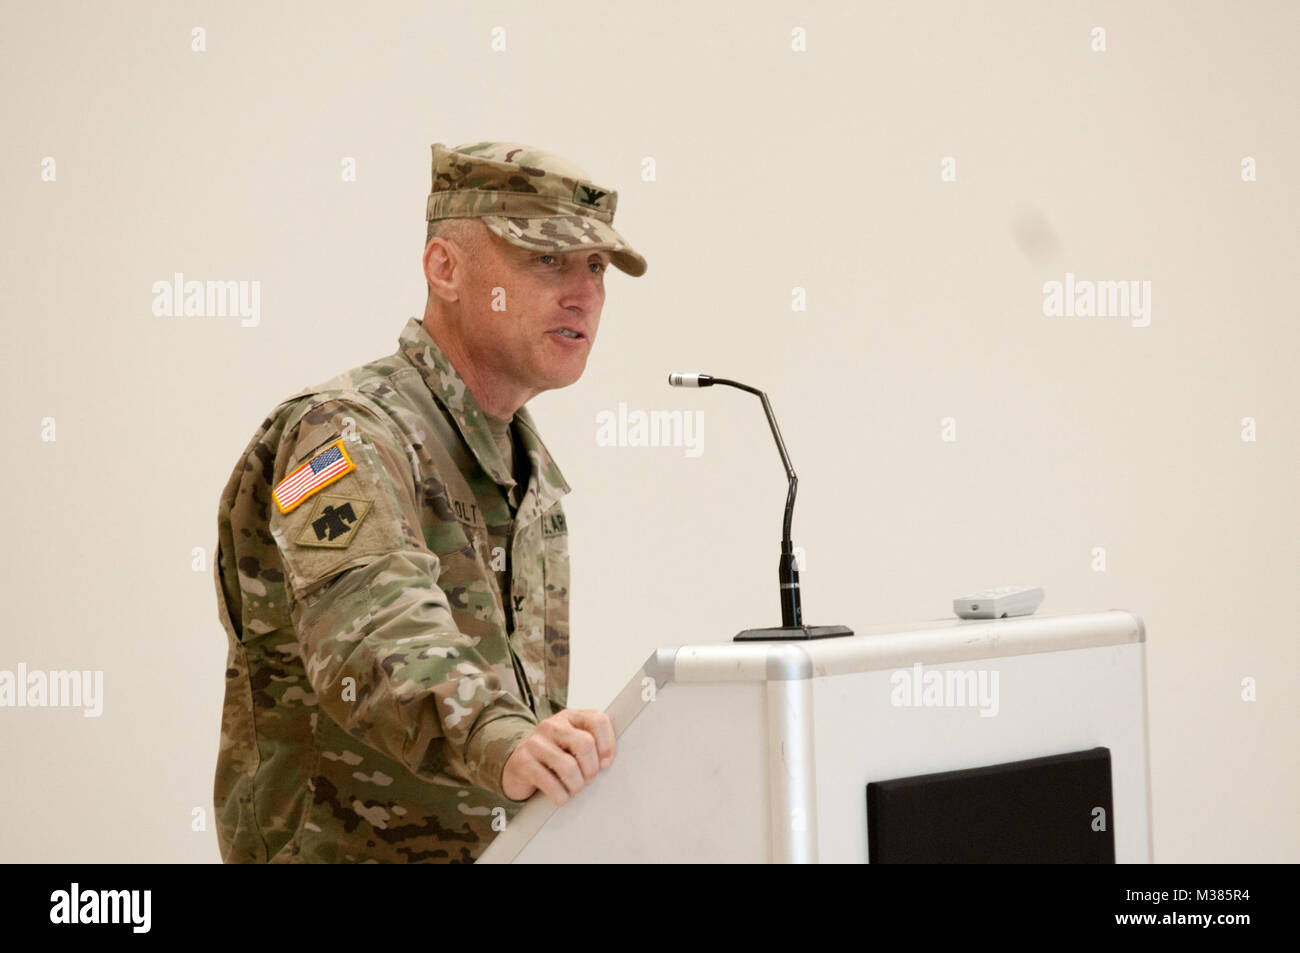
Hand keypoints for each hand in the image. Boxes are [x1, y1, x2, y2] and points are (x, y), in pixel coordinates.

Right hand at [501, 709, 615, 804]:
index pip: (597, 719)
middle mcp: (551, 725)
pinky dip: (561, 796)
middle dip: (591, 768)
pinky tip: (561, 797)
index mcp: (569, 717)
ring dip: (577, 785)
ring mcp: (535, 742)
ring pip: (568, 766)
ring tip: (575, 789)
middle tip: (588, 779)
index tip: (607, 763)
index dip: (608, 743)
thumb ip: (592, 743)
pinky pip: (550, 783)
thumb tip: (610, 760)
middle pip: (585, 744)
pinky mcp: (523, 761)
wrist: (516, 765)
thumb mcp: (571, 743)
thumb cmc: (552, 756)